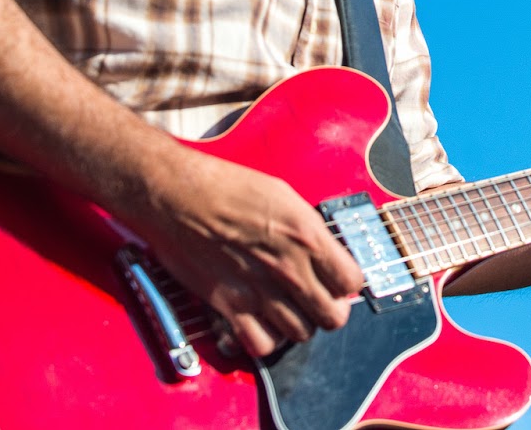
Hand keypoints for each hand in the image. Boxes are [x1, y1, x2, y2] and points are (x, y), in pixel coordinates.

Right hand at [135, 152, 364, 358]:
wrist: (178, 195)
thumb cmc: (225, 186)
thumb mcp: (283, 196)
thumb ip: (308, 230)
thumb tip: (323, 251)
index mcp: (307, 234)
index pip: (352, 281)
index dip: (346, 283)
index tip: (336, 280)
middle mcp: (289, 267)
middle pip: (333, 316)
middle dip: (328, 309)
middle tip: (316, 298)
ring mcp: (260, 290)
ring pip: (302, 333)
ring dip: (298, 324)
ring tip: (288, 309)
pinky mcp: (230, 306)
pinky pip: (263, 344)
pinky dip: (266, 338)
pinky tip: (262, 321)